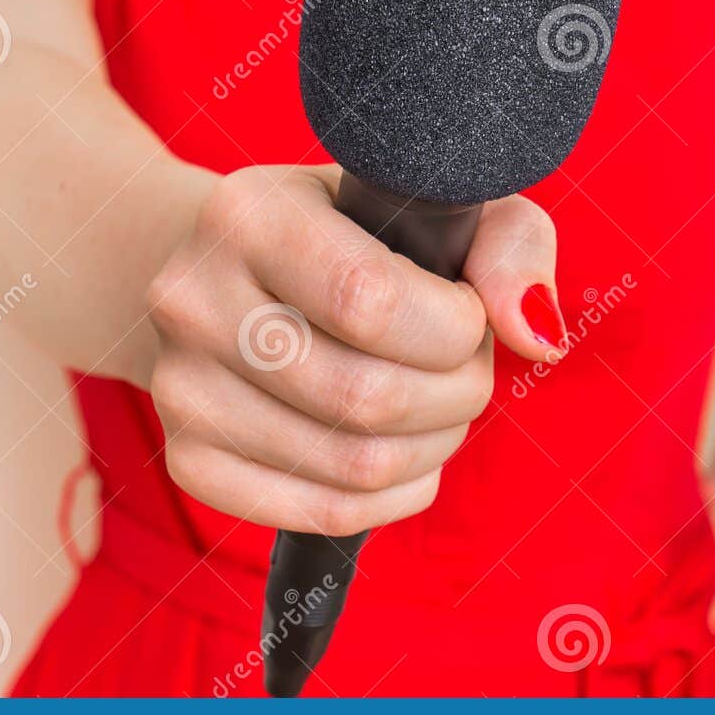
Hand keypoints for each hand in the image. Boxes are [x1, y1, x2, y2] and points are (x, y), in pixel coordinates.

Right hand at [146, 165, 562, 534]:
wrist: (235, 270)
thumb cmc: (357, 231)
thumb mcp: (433, 201)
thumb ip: (506, 245)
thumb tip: (534, 334)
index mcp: (247, 213)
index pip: (371, 301)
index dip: (454, 328)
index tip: (466, 313)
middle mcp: (192, 298)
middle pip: (368, 398)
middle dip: (457, 394)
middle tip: (466, 368)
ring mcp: (180, 387)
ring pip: (354, 466)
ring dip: (434, 447)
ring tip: (440, 406)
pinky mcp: (189, 460)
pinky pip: (323, 513)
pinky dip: (395, 497)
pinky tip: (408, 455)